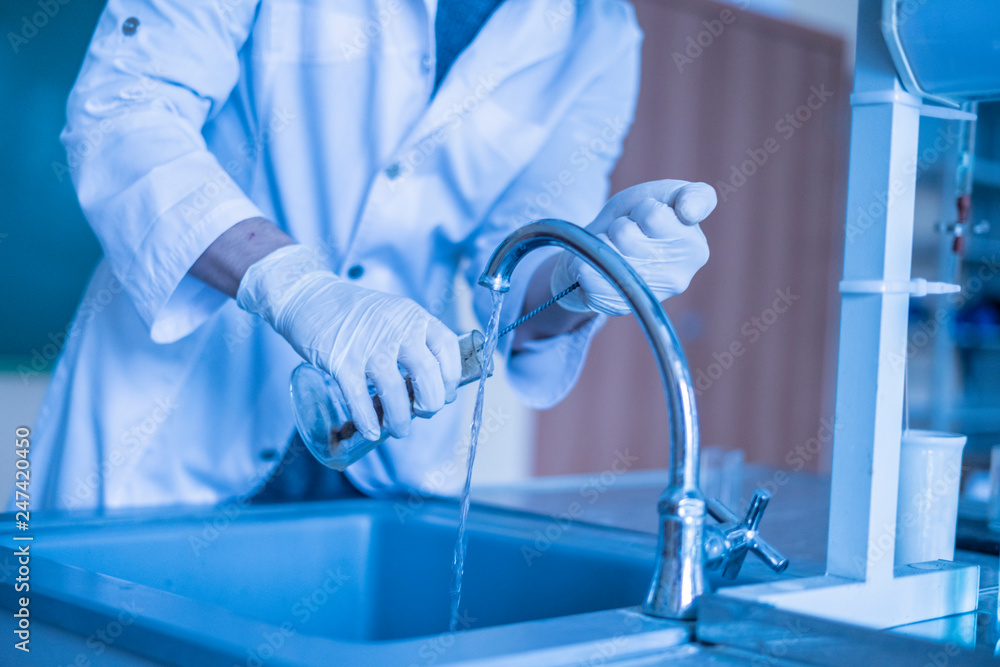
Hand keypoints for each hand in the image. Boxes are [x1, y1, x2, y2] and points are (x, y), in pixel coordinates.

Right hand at [237, 245, 460, 439]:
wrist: (308, 296)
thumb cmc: (354, 312)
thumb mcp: (394, 314)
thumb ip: (414, 340)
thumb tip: (430, 384)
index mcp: (414, 317)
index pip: (448, 349)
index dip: (452, 378)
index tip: (446, 394)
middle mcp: (396, 329)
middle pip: (428, 375)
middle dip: (431, 404)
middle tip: (424, 413)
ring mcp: (368, 346)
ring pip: (396, 393)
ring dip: (400, 420)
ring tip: (398, 429)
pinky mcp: (341, 362)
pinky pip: (360, 399)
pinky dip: (368, 421)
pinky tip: (371, 430)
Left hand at [551, 179, 714, 315]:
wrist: (608, 245)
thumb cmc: (643, 216)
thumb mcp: (670, 194)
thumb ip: (693, 195)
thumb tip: (689, 213)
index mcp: (694, 248)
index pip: (653, 214)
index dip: (642, 209)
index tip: (647, 214)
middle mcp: (677, 277)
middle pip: (624, 233)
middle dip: (620, 225)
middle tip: (628, 233)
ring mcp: (644, 296)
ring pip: (604, 253)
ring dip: (602, 244)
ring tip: (615, 248)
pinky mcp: (617, 306)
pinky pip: (587, 275)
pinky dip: (583, 263)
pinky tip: (600, 265)